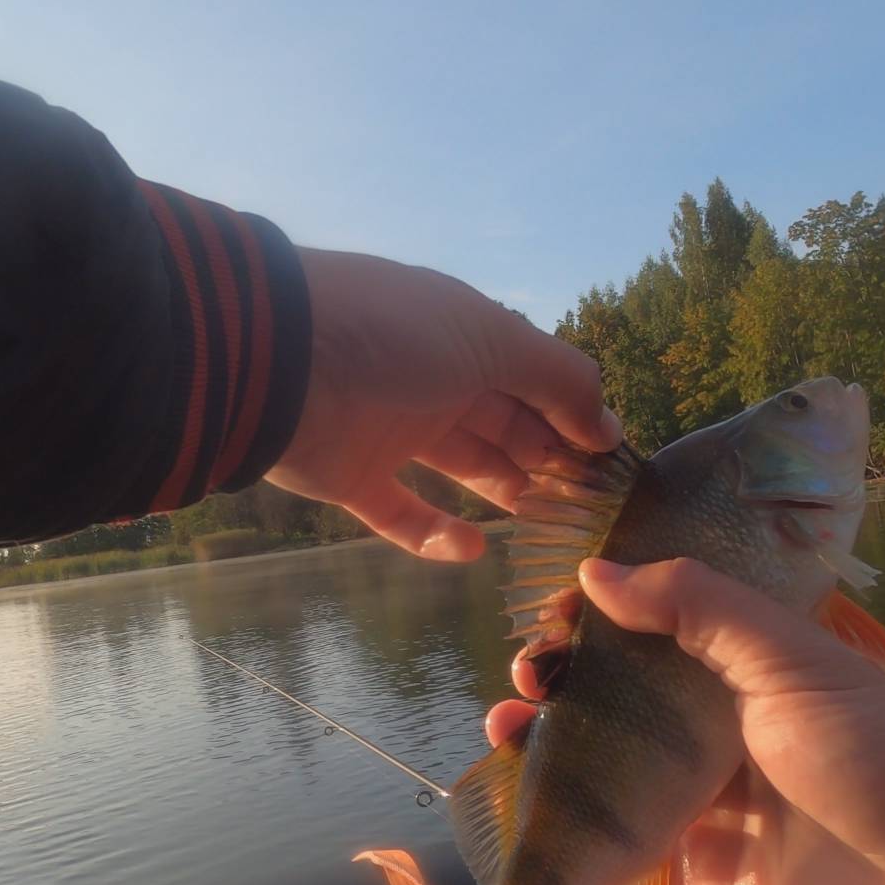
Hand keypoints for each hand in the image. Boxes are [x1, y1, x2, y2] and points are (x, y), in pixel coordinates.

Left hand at [266, 248, 619, 561]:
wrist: (273, 359)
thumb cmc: (393, 334)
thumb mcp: (490, 339)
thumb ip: (558, 377)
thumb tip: (609, 424)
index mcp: (465, 335)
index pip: (534, 378)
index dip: (574, 416)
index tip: (611, 463)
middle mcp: (431, 377)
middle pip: (503, 423)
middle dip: (546, 456)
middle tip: (587, 503)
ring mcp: (388, 428)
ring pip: (461, 465)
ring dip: (503, 490)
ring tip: (542, 522)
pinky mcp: (349, 477)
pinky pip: (400, 514)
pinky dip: (435, 535)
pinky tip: (473, 550)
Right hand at [485, 559, 884, 884]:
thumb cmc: (877, 747)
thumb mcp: (789, 657)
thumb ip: (695, 606)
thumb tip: (597, 571)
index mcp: (760, 665)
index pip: (664, 628)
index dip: (604, 617)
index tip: (552, 612)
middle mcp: (733, 726)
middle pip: (629, 696)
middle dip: (567, 682)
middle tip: (526, 676)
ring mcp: (716, 803)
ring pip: (617, 767)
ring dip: (554, 747)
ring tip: (504, 730)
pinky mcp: (705, 874)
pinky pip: (626, 847)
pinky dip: (574, 827)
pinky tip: (524, 802)